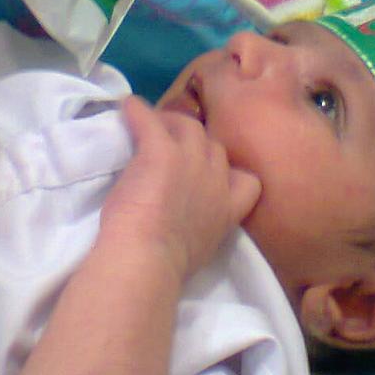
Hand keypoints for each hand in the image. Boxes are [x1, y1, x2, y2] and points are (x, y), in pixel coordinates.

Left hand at [101, 96, 261, 283]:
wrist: (147, 258)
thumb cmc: (166, 266)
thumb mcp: (202, 247)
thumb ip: (205, 225)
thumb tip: (189, 219)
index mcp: (229, 208)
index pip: (247, 180)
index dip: (228, 173)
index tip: (209, 176)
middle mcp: (216, 178)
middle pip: (212, 145)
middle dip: (195, 144)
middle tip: (171, 146)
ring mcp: (190, 159)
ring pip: (186, 125)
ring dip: (170, 123)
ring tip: (152, 127)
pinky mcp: (161, 149)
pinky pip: (149, 119)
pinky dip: (137, 112)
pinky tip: (127, 108)